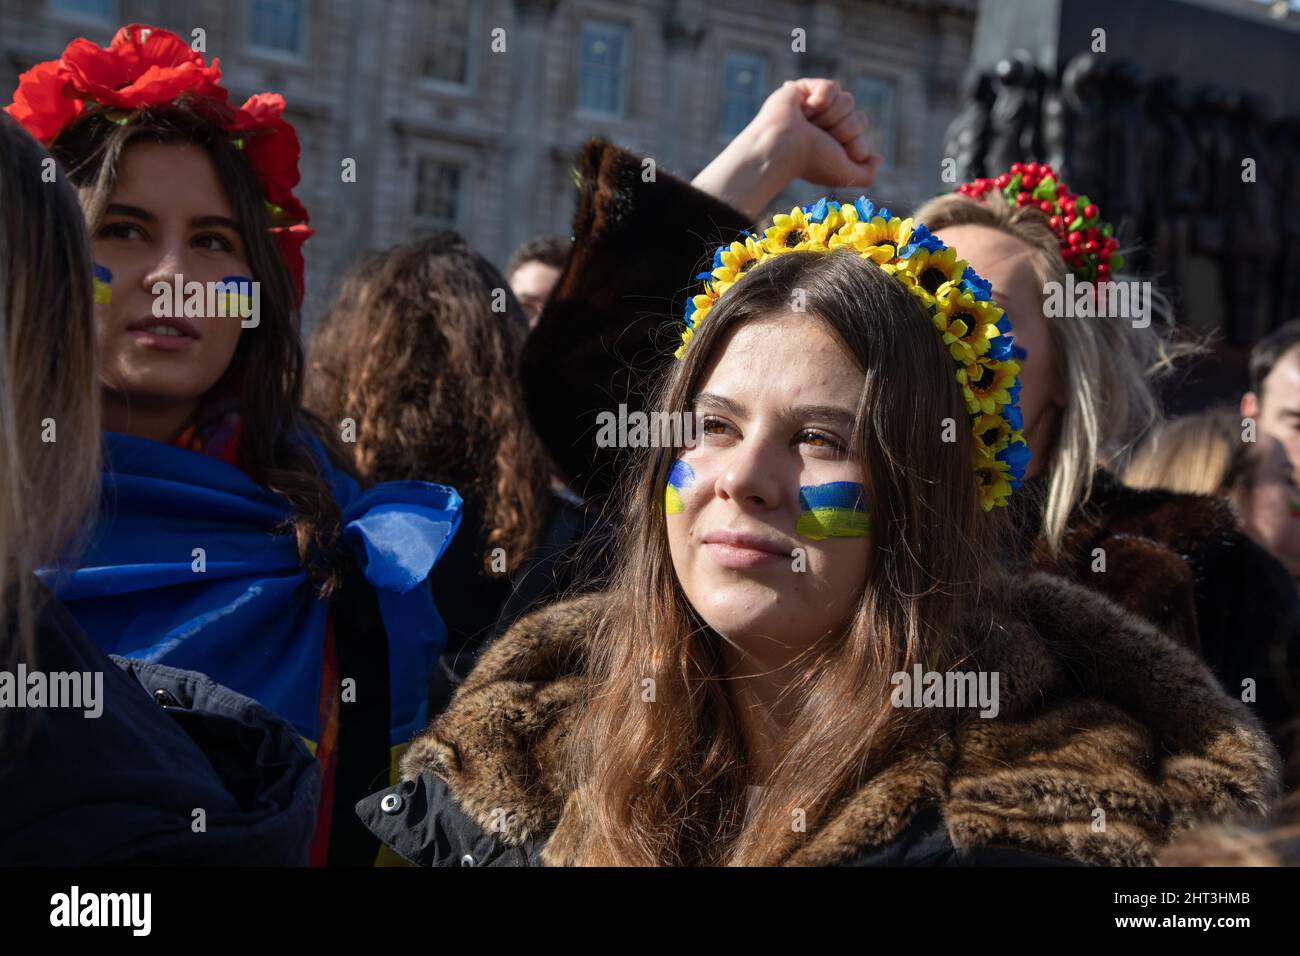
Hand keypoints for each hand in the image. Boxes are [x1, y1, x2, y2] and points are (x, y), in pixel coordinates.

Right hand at [751, 79, 882, 189]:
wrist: (784, 147)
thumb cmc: (811, 162)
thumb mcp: (845, 175)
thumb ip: (866, 174)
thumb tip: (878, 158)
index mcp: (834, 143)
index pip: (863, 137)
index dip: (855, 146)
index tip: (834, 153)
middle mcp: (827, 125)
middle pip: (859, 118)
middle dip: (844, 131)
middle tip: (820, 138)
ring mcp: (816, 106)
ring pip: (848, 100)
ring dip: (831, 117)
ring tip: (808, 124)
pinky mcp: (805, 88)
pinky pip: (831, 87)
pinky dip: (820, 100)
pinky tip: (804, 110)